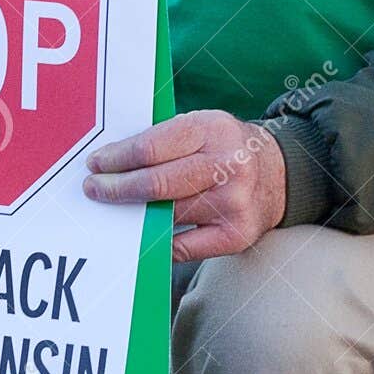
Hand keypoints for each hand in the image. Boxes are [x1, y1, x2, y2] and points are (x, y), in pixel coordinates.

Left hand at [83, 109, 286, 262]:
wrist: (279, 173)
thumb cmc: (226, 147)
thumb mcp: (201, 126)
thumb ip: (163, 140)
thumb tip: (113, 162)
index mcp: (213, 130)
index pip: (151, 147)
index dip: (117, 159)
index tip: (95, 165)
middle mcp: (227, 166)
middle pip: (156, 183)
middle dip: (116, 188)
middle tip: (95, 189)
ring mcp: (233, 204)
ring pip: (167, 216)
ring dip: (133, 215)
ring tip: (115, 209)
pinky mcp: (236, 235)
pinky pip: (183, 247)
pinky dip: (159, 242)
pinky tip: (145, 234)